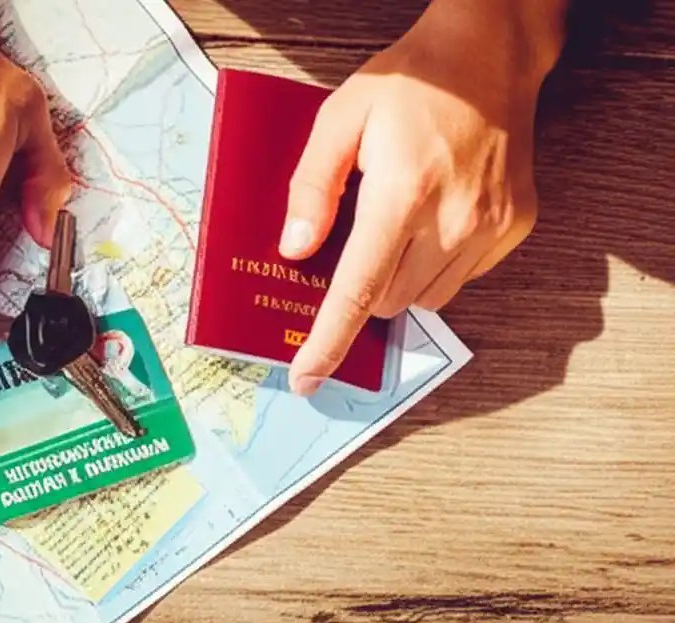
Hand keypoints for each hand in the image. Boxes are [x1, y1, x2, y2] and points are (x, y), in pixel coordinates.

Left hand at [280, 0, 566, 395]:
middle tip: (357, 239)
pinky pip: (464, 276)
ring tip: (397, 223)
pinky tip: (432, 218)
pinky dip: (438, 264)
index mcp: (403, 194)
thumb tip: (296, 250)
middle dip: (361, 288)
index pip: (357, 290)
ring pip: (427, 297)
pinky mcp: (515, 227)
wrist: (489, 55)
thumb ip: (312, 188)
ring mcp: (492, 227)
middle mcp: (453, 220)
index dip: (328, 341)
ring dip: (399, 280)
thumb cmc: (409, 81)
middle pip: (388, 301)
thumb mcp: (339, 119)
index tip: (305, 378)